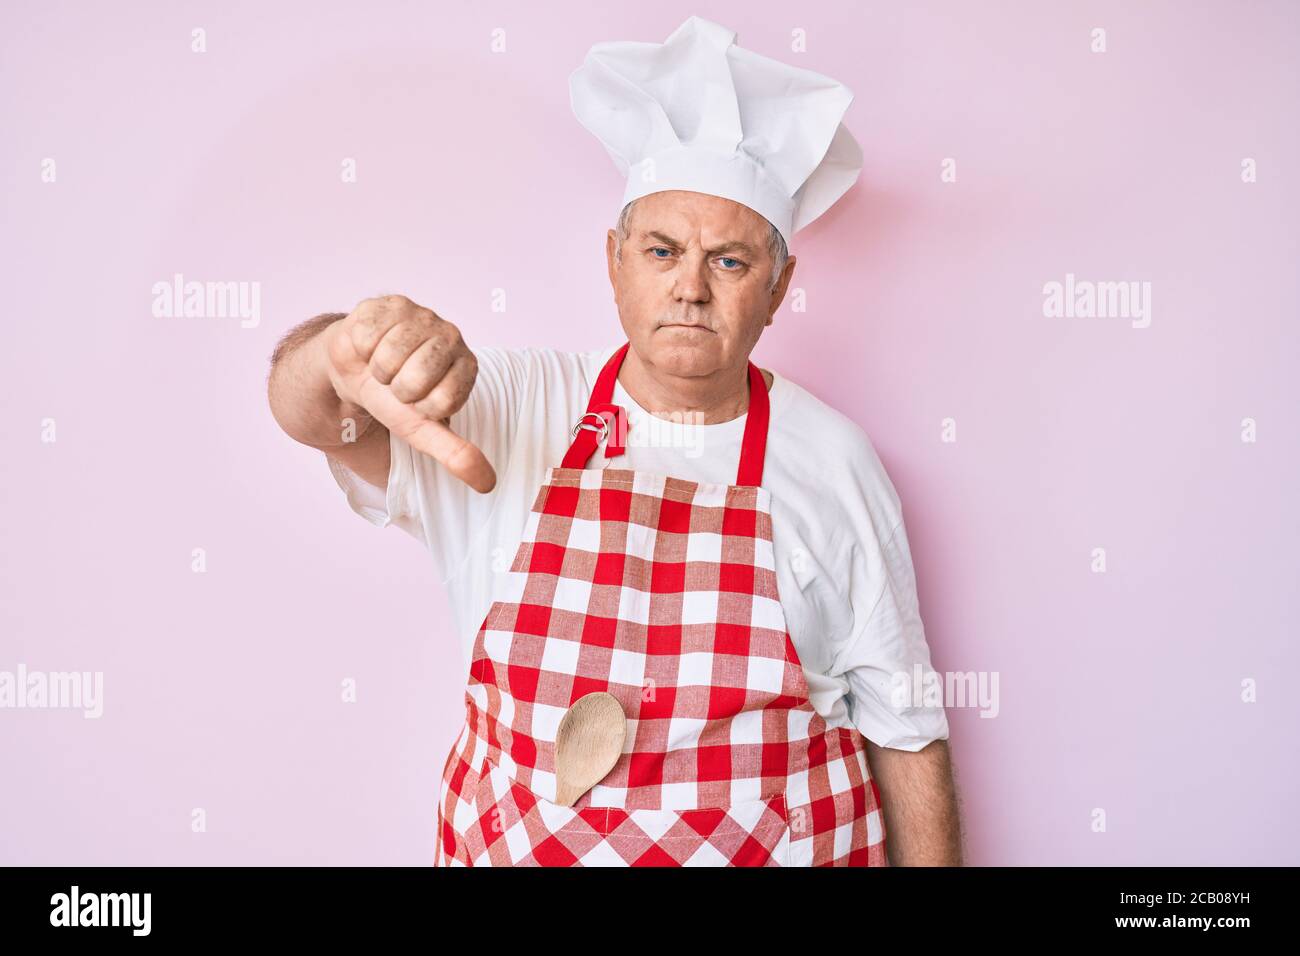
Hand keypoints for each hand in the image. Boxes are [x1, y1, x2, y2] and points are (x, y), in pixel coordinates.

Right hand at [323, 294, 495, 492]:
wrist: (355, 369)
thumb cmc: (394, 398)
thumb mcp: (423, 431)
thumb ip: (454, 454)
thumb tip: (487, 483)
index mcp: (466, 366)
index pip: (442, 401)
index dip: (419, 409)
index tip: (416, 402)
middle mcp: (450, 336)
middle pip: (417, 377)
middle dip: (397, 389)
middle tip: (396, 384)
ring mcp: (421, 315)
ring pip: (389, 355)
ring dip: (377, 369)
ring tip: (383, 366)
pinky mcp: (389, 303)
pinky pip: (367, 335)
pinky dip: (361, 348)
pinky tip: (370, 346)